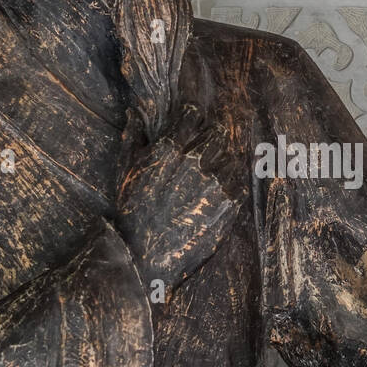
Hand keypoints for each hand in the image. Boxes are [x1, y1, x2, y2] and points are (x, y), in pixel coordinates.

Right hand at [114, 102, 238, 292]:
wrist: (143, 255)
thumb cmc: (131, 212)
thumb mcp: (125, 171)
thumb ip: (132, 138)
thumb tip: (134, 112)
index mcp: (169, 150)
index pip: (192, 113)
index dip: (196, 111)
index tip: (198, 114)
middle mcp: (195, 162)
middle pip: (217, 132)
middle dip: (214, 133)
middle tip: (212, 139)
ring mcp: (215, 183)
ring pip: (232, 155)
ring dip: (226, 155)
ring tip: (219, 163)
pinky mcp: (229, 205)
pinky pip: (240, 181)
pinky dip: (235, 178)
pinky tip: (225, 183)